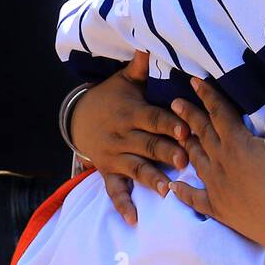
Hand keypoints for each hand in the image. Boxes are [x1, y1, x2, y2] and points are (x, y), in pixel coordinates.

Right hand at [70, 51, 187, 223]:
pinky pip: (115, 191)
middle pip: (148, 145)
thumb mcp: (124, 80)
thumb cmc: (112, 96)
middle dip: (166, 153)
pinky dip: (123, 205)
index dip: (170, 124)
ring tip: (166, 189)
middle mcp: (124, 136)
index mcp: (132, 112)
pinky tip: (134, 220)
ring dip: (151, 179)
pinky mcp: (109, 172)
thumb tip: (149, 44)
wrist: (78, 116)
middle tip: (183, 161)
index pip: (154, 118)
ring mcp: (115, 156)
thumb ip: (140, 68)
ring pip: (136, 169)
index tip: (186, 130)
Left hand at [169, 78, 264, 257]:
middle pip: (201, 134)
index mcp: (237, 144)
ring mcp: (216, 186)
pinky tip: (173, 187)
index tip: (193, 82)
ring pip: (196, 160)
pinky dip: (183, 191)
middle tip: (174, 103)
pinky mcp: (218, 208)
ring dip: (185, 146)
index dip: (207, 96)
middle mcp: (221, 162)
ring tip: (177, 135)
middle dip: (189, 116)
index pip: (218, 114)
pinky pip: (194, 198)